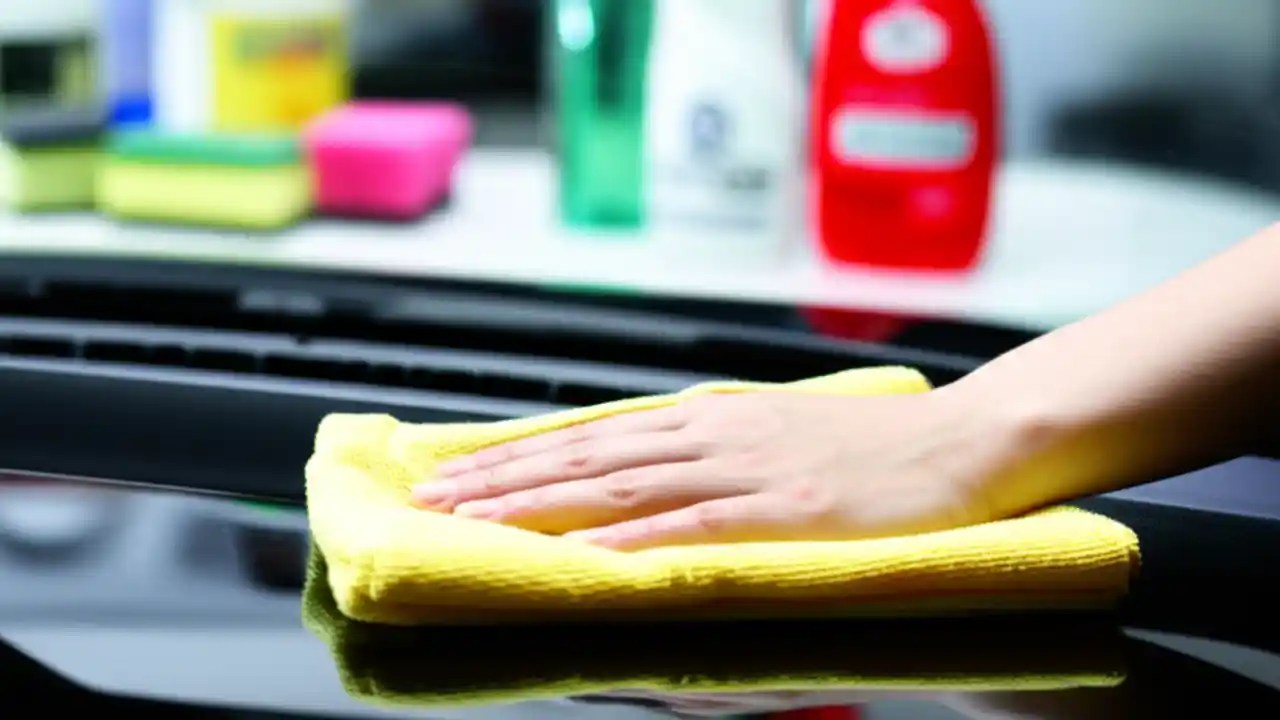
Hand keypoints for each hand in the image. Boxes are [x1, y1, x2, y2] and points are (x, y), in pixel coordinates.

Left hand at [411, 390, 999, 549]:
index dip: (517, 455)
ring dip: (544, 504)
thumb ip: (706, 452)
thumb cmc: (871, 446)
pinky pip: (704, 524)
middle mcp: (715, 433)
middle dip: (503, 479)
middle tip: (434, 500)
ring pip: (624, 485)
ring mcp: (751, 469)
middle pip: (588, 456)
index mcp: (709, 416)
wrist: (965, 441)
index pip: (589, 436)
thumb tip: (637, 476)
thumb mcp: (774, 433)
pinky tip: (593, 556)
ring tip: (477, 521)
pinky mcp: (792, 508)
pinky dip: (643, 539)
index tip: (455, 473)